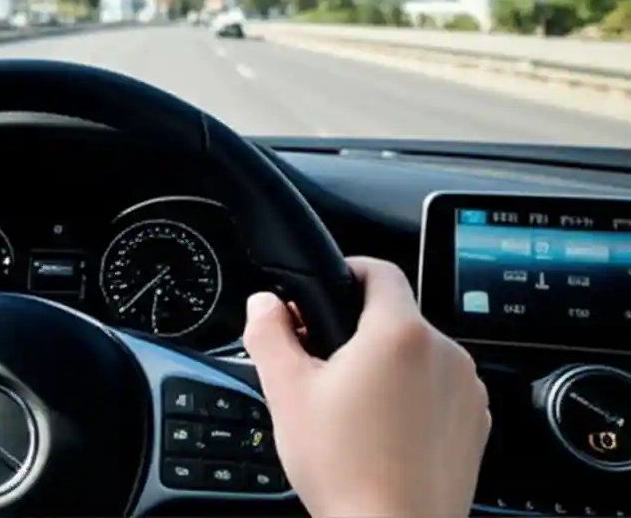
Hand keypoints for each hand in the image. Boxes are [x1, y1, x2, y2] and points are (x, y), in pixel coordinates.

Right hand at [243, 257, 489, 517]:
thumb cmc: (346, 469)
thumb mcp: (286, 392)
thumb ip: (269, 333)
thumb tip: (265, 304)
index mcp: (399, 333)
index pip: (380, 270)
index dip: (347, 271)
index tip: (327, 291)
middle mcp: (444, 353)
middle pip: (396, 318)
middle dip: (358, 334)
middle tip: (324, 370)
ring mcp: (466, 390)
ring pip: (418, 356)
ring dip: (388, 368)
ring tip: (353, 411)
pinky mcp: (474, 423)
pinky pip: (439, 391)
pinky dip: (413, 400)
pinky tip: (383, 433)